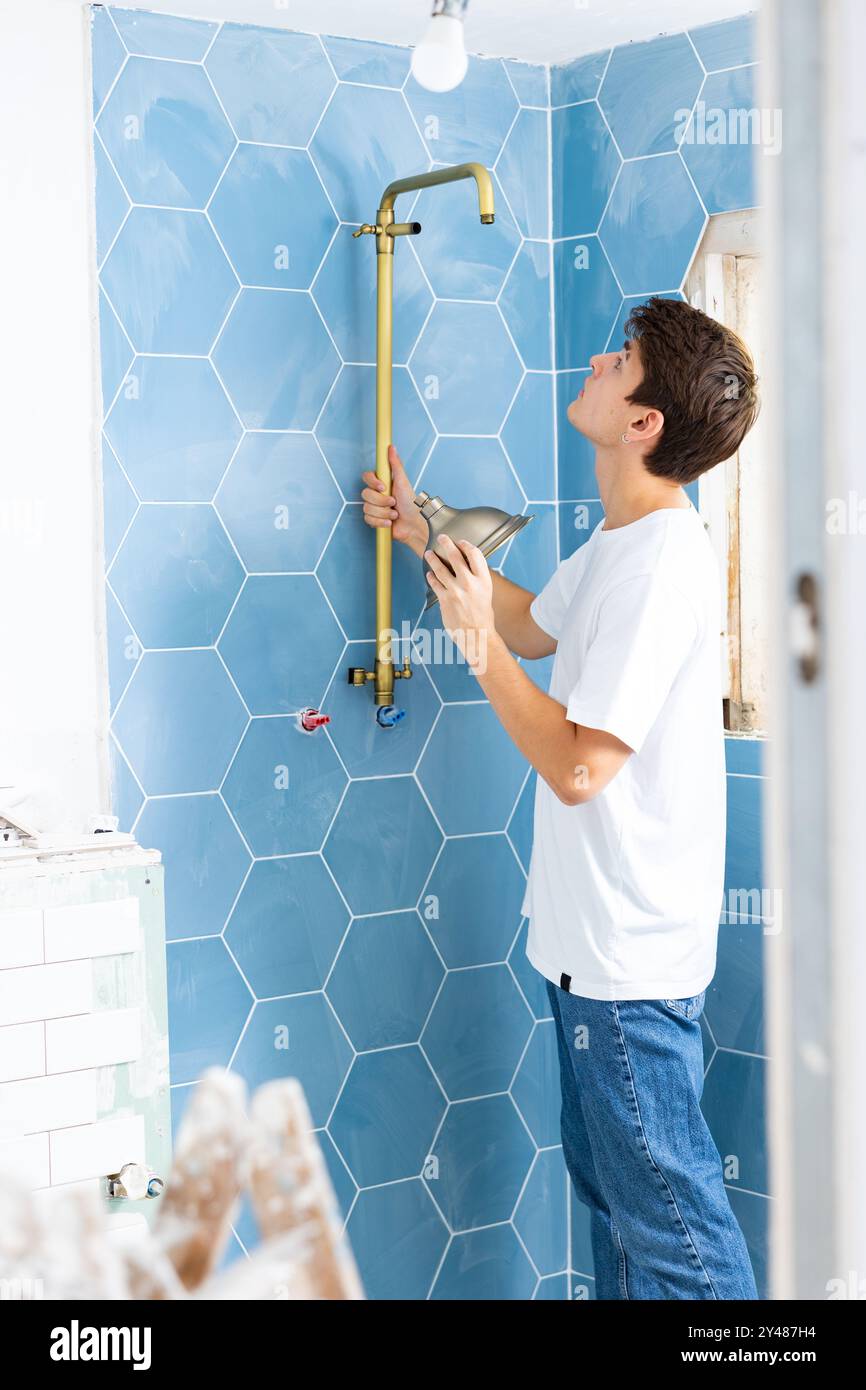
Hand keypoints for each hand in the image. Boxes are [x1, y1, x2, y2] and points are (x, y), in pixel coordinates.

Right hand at [361, 444, 426, 555]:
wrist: (414, 525)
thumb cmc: (411, 504)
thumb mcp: (403, 482)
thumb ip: (395, 464)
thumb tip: (391, 448)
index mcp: (383, 483)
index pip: (367, 477)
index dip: (373, 483)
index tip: (383, 487)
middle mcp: (377, 494)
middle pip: (365, 494)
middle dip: (381, 501)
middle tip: (393, 502)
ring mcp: (375, 507)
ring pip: (366, 508)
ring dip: (383, 512)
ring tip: (395, 514)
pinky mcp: (374, 520)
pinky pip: (368, 519)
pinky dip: (380, 522)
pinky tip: (390, 522)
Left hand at [424, 535, 495, 667]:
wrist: (476, 634)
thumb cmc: (483, 615)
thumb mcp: (486, 592)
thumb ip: (477, 578)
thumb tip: (467, 566)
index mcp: (483, 580)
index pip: (474, 554)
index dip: (466, 545)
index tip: (461, 542)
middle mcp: (469, 583)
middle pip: (455, 556)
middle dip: (446, 543)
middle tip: (441, 538)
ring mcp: (455, 591)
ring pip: (440, 568)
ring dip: (433, 559)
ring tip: (429, 554)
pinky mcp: (444, 600)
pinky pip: (435, 584)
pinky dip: (431, 577)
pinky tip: (430, 574)